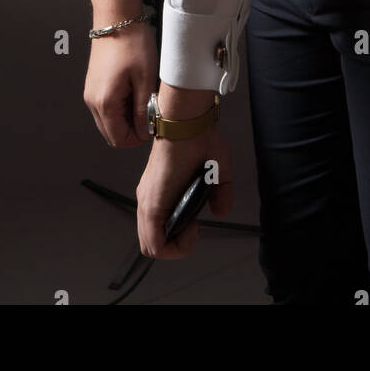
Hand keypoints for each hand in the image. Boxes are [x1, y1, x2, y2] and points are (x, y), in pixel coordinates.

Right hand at [83, 21, 157, 146]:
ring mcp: (91, 93)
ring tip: (142, 97)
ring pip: (109, 121)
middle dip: (132, 129)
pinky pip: (106, 107)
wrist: (117, 18)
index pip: (119, 139)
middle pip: (112, 133)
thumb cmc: (132, 44)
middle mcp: (93, 101)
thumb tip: (144, 131)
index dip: (138, 137)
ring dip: (127, 118)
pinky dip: (120, 106)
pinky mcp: (93, 85)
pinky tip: (134, 90)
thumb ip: (144, 110)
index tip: (152, 123)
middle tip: (149, 111)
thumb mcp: (146, 79)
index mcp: (105, 103)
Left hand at [136, 126, 232, 258]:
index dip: (180, 234)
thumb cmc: (198, 138)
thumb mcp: (218, 170)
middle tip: (194, 225)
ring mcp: (148, 203)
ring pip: (151, 247)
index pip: (160, 229)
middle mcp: (150, 199)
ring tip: (193, 226)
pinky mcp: (152, 206)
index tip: (196, 220)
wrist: (186, 123)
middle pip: (153, 242)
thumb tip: (221, 212)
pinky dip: (174, 246)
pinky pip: (155, 245)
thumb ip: (220, 194)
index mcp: (161, 192)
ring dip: (177, 245)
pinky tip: (191, 227)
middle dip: (178, 243)